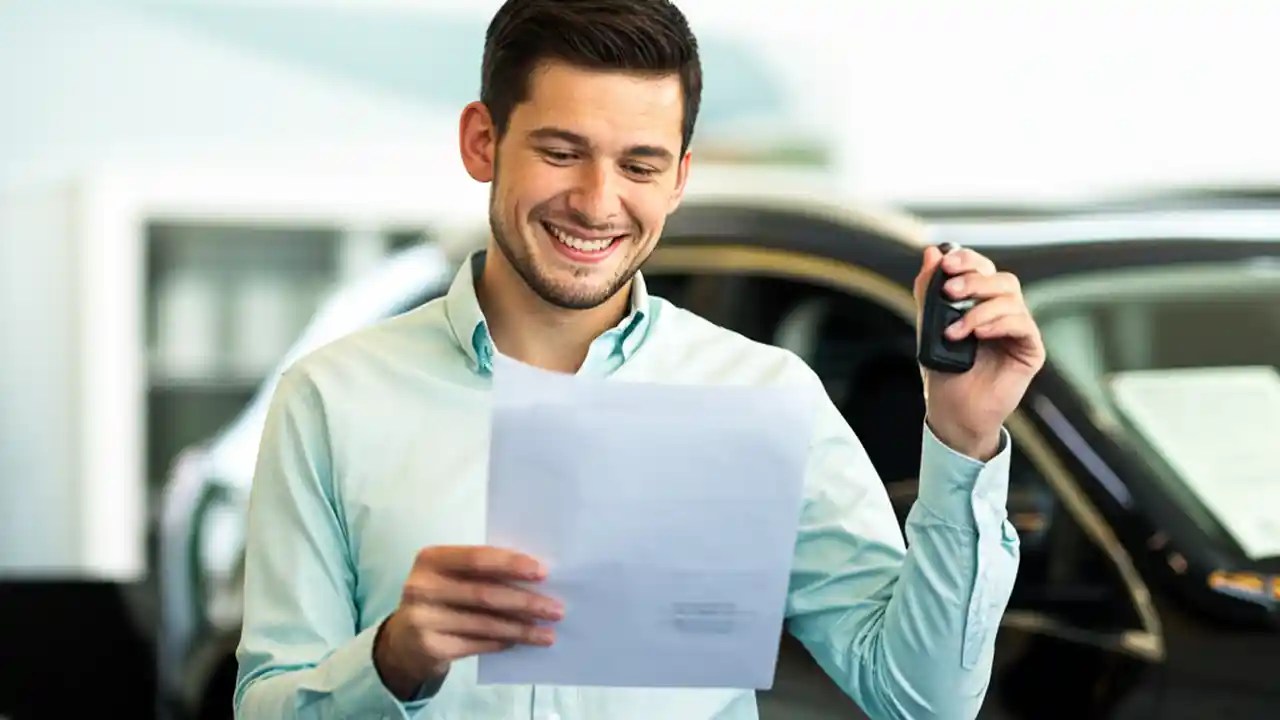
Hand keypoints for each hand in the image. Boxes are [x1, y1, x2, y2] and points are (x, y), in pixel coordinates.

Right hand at [373, 545, 562, 698]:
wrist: (404, 638)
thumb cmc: (441, 595)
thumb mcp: (451, 575)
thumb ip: (482, 571)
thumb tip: (536, 578)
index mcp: (431, 559)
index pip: (477, 558)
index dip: (511, 564)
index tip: (543, 572)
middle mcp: (422, 587)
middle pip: (485, 594)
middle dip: (526, 602)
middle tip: (556, 609)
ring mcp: (424, 619)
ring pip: (485, 624)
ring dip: (522, 628)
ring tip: (548, 632)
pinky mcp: (431, 647)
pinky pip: (478, 644)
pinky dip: (504, 642)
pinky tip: (523, 641)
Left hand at [914, 244, 1045, 459]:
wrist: (953, 412)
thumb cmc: (944, 372)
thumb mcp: (928, 327)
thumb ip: (929, 291)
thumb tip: (931, 252)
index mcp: (982, 303)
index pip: (983, 268)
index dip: (968, 260)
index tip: (946, 264)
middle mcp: (1003, 313)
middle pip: (1002, 278)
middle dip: (973, 279)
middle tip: (949, 292)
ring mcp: (1019, 330)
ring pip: (1011, 298)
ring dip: (979, 309)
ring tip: (954, 331)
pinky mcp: (1030, 350)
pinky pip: (1022, 324)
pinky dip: (998, 324)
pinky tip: (978, 335)